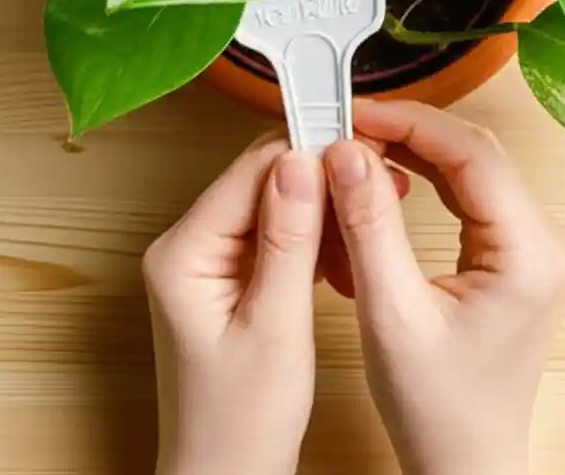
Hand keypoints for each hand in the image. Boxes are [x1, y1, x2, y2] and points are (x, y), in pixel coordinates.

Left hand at [142, 131, 408, 474]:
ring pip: (273, 207)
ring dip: (323, 210)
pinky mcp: (227, 282)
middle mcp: (185, 249)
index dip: (309, 151)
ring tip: (373, 220)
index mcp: (182, 254)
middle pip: (260, 182)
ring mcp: (205, 265)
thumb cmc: (238, 423)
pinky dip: (314, 241)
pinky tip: (347, 257)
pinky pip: (274, 238)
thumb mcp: (275, 325)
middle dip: (323, 178)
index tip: (363, 142)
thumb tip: (300, 162)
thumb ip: (288, 240)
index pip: (250, 172)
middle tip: (381, 181)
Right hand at [324, 101, 564, 474]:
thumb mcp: (391, 314)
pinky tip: (386, 175)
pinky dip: (427, 180)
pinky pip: (472, 196)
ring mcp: (537, 249)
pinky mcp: (518, 257)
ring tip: (357, 146)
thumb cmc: (437, 406)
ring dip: (415, 152)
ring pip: (472, 170)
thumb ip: (369, 227)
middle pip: (475, 155)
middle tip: (346, 126)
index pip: (471, 155)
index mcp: (530, 254)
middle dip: (408, 132)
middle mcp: (547, 244)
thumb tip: (347, 152)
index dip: (408, 122)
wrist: (466, 459)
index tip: (354, 114)